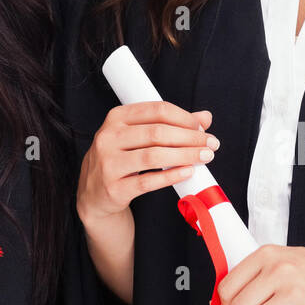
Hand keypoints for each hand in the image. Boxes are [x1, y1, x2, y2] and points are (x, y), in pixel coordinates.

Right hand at [76, 101, 217, 226]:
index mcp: (116, 118)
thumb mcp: (138, 136)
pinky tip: (188, 172)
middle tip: (210, 144)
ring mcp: (109, 163)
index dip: (183, 118)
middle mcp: (108, 137)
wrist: (94, 194)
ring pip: (154, 156)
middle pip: (157, 132)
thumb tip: (205, 117)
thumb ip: (171, 124)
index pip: (156, 110)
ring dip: (185, 155)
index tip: (202, 127)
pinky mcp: (114, 188)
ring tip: (204, 157)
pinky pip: (148, 181)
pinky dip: (171, 176)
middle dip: (190, 137)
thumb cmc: (120, 160)